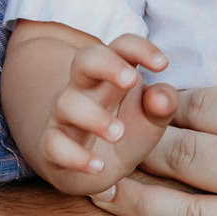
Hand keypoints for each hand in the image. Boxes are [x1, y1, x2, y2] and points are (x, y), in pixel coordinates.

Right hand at [42, 33, 175, 194]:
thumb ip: (162, 104)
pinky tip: (98, 166)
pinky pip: (53, 145)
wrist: (95, 168)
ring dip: (94, 117)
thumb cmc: (127, 131)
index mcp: (113, 75)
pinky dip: (75, 156)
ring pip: (68, 103)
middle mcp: (85, 89)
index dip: (140, 48)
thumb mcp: (151, 118)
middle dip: (106, 64)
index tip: (163, 64)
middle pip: (85, 59)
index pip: (122, 47)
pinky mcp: (53, 146)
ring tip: (119, 133)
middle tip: (132, 80)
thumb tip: (161, 97)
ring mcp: (65, 115)